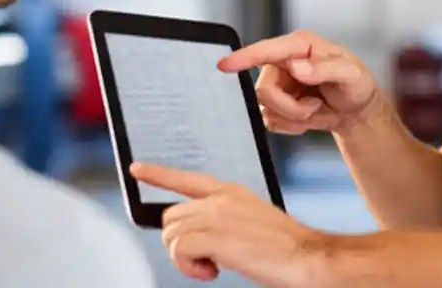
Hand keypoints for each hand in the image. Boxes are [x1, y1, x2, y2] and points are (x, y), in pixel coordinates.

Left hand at [130, 162, 327, 286]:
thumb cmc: (283, 247)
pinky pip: (179, 250)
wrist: (305, 256)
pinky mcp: (214, 235)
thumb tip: (195, 237)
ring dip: (185, 258)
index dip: (158, 174)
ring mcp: (217, 215)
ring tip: (213, 266)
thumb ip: (222, 220)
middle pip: (171, 216)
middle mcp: (221, 199)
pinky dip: (189, 267)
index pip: (187, 178)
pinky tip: (212, 272)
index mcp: (231, 192)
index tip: (136, 168)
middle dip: (178, 242)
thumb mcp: (250, 222)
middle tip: (205, 260)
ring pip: (172, 235)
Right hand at [219, 30, 380, 135]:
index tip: (224, 64)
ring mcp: (277, 84)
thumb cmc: (356, 84)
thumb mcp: (351, 74)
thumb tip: (298, 67)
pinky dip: (290, 126)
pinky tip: (308, 117)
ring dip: (294, 116)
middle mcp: (284, 62)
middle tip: (315, 105)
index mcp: (300, 46)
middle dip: (291, 106)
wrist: (356, 110)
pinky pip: (269, 121)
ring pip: (266, 108)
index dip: (245, 57)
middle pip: (264, 90)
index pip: (266, 50)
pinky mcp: (275, 104)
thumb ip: (327, 68)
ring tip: (315, 108)